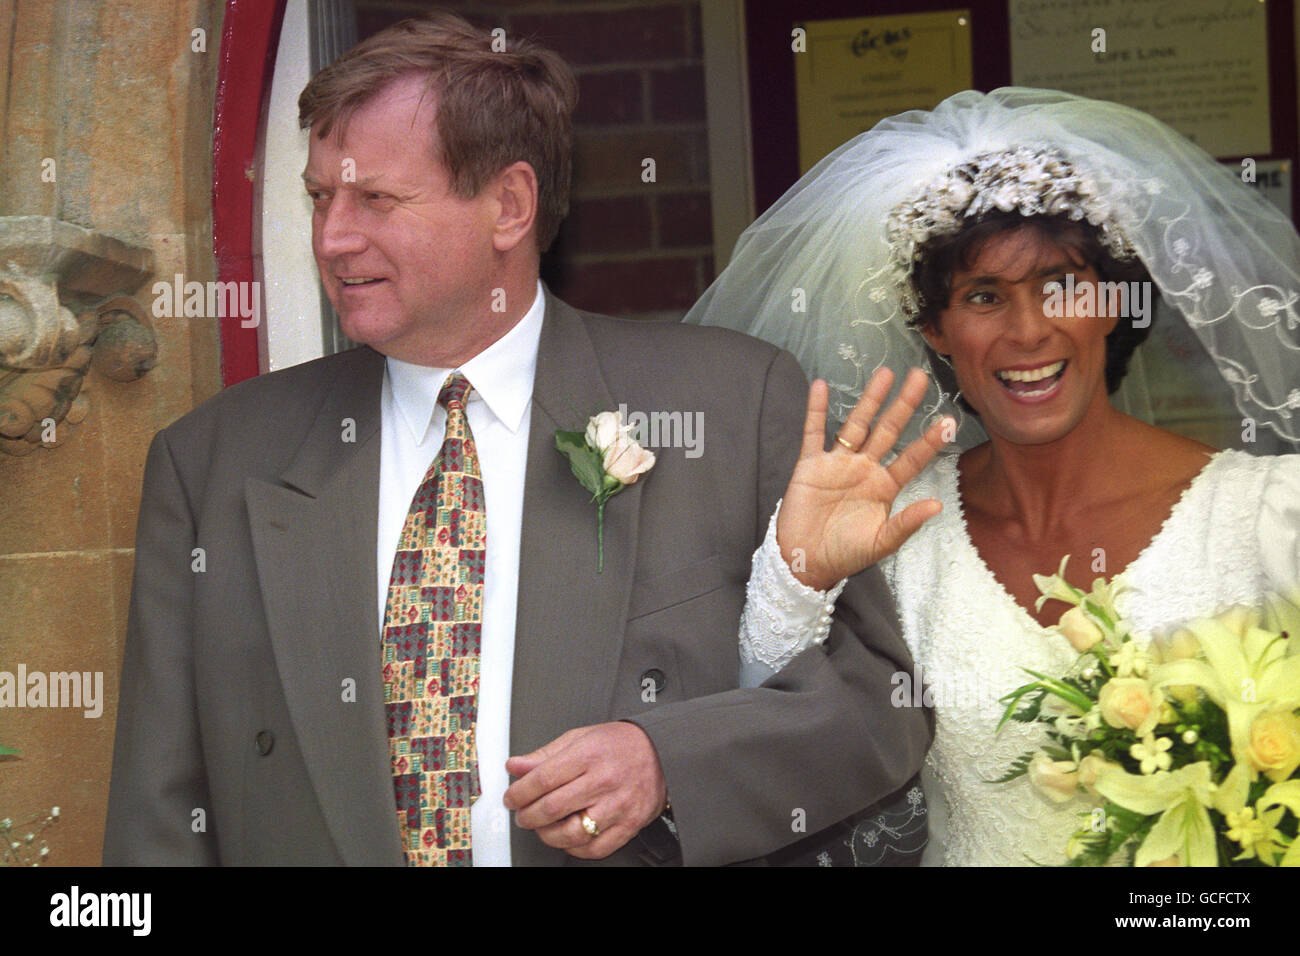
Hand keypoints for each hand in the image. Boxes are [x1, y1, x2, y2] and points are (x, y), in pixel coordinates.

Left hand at [503, 722, 666, 859]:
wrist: (661, 753)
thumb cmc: (620, 744)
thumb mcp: (579, 738)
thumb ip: (545, 755)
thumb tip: (516, 765)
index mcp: (588, 755)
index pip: (542, 779)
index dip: (519, 792)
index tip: (512, 797)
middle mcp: (602, 781)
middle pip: (552, 808)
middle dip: (527, 816)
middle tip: (522, 814)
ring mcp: (617, 806)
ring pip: (571, 833)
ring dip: (547, 835)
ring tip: (542, 827)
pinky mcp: (628, 825)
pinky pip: (595, 848)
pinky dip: (574, 848)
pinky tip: (567, 838)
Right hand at [777, 367, 950, 589]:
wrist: (804, 560)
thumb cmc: (845, 554)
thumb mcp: (881, 543)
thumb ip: (907, 523)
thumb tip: (937, 505)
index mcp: (884, 487)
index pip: (912, 458)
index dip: (929, 441)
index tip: (948, 421)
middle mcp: (864, 468)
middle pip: (887, 430)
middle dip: (903, 405)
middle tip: (919, 377)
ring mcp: (838, 463)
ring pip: (856, 424)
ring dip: (869, 400)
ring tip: (884, 374)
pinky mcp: (811, 464)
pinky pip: (814, 432)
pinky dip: (816, 410)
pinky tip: (821, 387)